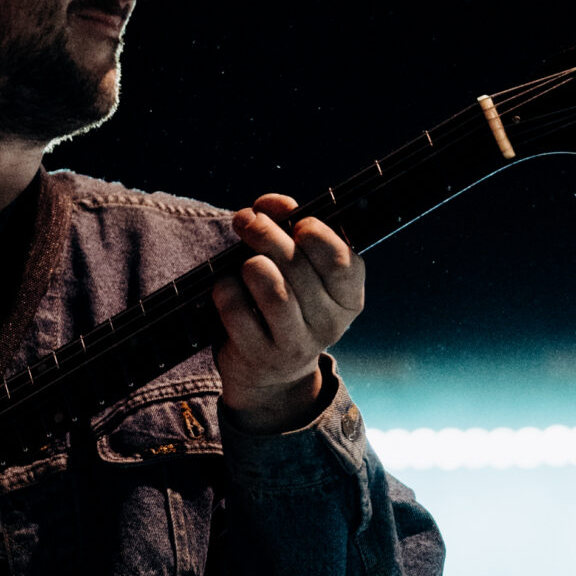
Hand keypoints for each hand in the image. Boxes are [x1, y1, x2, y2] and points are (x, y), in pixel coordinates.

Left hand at [213, 193, 363, 432]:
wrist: (270, 372)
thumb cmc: (287, 301)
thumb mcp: (300, 266)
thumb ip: (290, 226)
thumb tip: (272, 203)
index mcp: (349, 297)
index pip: (341, 259)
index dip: (315, 232)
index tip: (296, 223)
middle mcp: (329, 323)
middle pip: (298, 266)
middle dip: (266, 233)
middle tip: (246, 221)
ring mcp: (295, 344)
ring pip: (273, 291)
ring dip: (251, 264)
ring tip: (244, 262)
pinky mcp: (259, 355)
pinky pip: (237, 311)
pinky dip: (226, 290)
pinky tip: (226, 287)